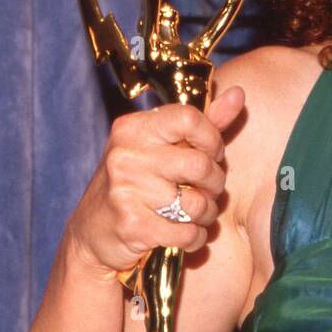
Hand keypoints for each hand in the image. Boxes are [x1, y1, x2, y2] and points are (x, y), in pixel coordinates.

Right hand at [68, 86, 244, 279]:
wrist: (92, 233)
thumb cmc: (136, 183)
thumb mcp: (162, 147)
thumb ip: (203, 123)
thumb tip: (238, 93)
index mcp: (133, 129)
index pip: (189, 119)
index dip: (212, 139)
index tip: (210, 153)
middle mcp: (126, 156)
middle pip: (200, 165)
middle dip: (215, 183)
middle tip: (206, 190)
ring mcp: (126, 191)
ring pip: (198, 204)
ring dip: (206, 214)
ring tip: (195, 213)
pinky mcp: (132, 226)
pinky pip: (188, 233)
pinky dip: (195, 238)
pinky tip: (184, 234)